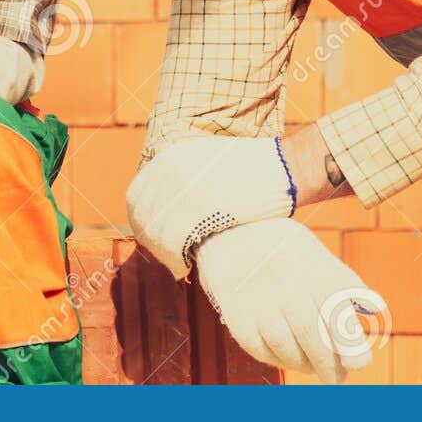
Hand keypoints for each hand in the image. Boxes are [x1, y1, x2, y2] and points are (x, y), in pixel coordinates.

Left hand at [125, 136, 296, 279]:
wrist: (285, 168)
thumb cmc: (254, 171)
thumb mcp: (208, 163)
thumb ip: (183, 182)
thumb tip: (165, 211)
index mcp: (171, 156)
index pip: (136, 196)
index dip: (142, 221)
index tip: (154, 237)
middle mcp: (170, 170)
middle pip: (142, 216)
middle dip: (151, 240)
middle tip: (167, 256)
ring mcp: (183, 189)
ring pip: (154, 232)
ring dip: (163, 252)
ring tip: (178, 263)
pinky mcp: (198, 209)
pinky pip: (172, 242)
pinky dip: (174, 258)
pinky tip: (185, 265)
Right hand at [195, 218, 387, 384]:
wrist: (231, 229)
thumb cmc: (287, 250)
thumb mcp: (319, 255)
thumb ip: (346, 281)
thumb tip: (377, 307)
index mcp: (311, 265)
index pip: (334, 307)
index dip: (349, 341)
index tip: (360, 365)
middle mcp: (284, 280)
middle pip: (309, 331)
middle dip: (328, 364)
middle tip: (337, 381)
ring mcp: (256, 295)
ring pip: (282, 343)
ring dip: (302, 364)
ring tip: (313, 368)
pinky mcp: (234, 309)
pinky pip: (256, 345)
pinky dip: (274, 358)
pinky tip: (286, 359)